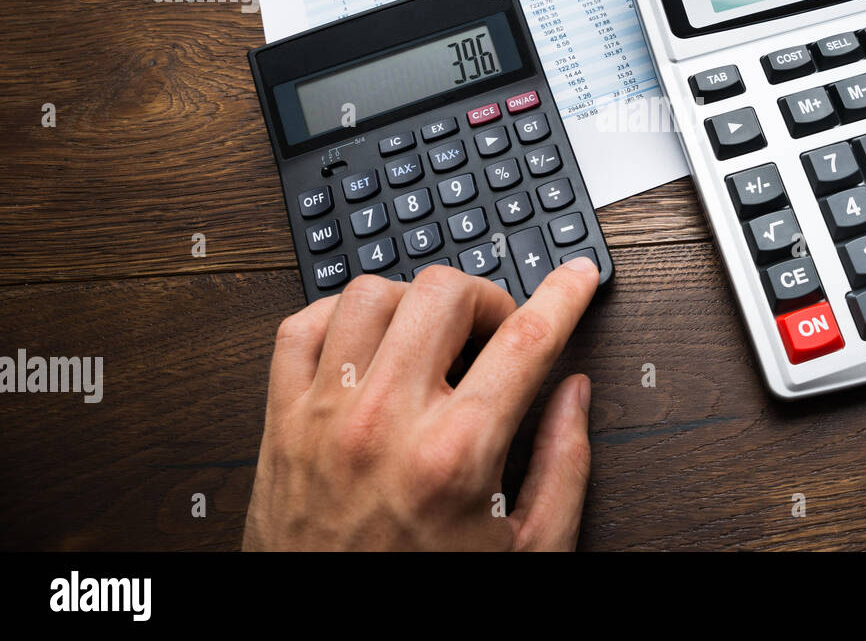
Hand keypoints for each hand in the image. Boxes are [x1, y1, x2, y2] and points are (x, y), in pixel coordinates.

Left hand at [242, 258, 599, 550]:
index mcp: (457, 455)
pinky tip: (368, 342)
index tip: (577, 275)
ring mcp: (325, 415)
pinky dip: (339, 316)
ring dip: (413, 302)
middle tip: (495, 332)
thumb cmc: (425, 599)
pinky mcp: (280, 422)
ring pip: (370, 294)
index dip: (564, 293)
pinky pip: (301, 325)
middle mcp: (386, 422)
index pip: (527, 338)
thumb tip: (574, 394)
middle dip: (486, 298)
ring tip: (431, 338)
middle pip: (444, 293)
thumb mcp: (526, 553)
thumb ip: (565, 467)